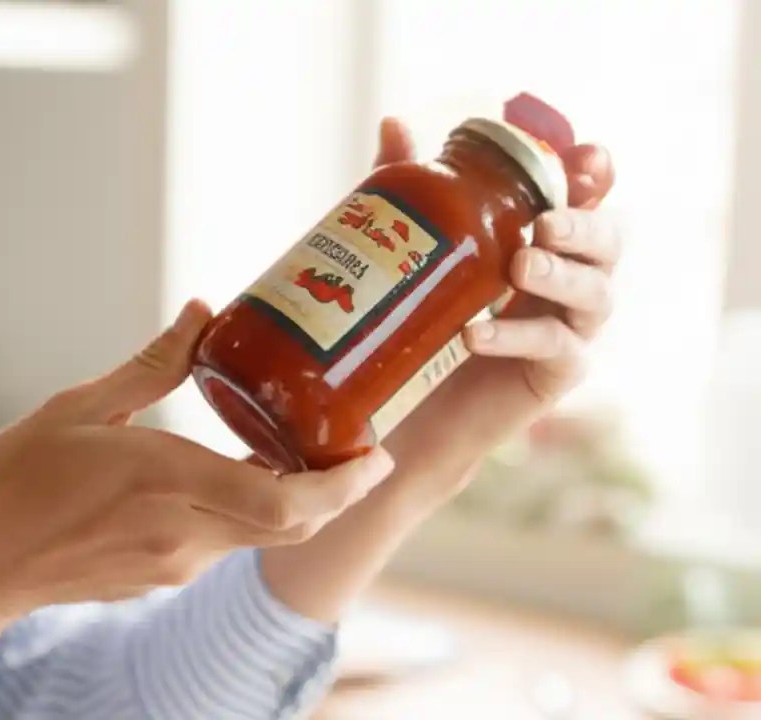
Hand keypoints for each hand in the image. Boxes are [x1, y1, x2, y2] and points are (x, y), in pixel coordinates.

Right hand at [0, 301, 394, 620]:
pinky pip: (225, 543)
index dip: (344, 482)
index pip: (286, 499)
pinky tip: (238, 473)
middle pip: (292, 524)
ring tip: (302, 447)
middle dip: (338, 491)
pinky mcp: (160, 576)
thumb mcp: (81, 406)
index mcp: (166, 481)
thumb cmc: (14, 482)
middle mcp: (183, 534)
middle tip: (362, 447)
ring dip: (294, 498)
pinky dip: (250, 511)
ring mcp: (174, 564)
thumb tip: (203, 313)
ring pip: (261, 534)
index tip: (377, 452)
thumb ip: (153, 364)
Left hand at [374, 117, 619, 499]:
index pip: (587, 199)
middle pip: (609, 241)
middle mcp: (565, 283)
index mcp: (543, 244)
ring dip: (562, 274)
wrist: (405, 415)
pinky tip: (477, 334)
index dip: (597, 175)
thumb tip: (395, 121)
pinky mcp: (554, 376)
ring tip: (519, 266)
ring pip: (597, 293)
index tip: (587, 157)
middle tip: (544, 222)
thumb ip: (411, 192)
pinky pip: (556, 349)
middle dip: (585, 223)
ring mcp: (567, 330)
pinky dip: (518, 336)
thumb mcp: (410, 253)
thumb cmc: (418, 327)